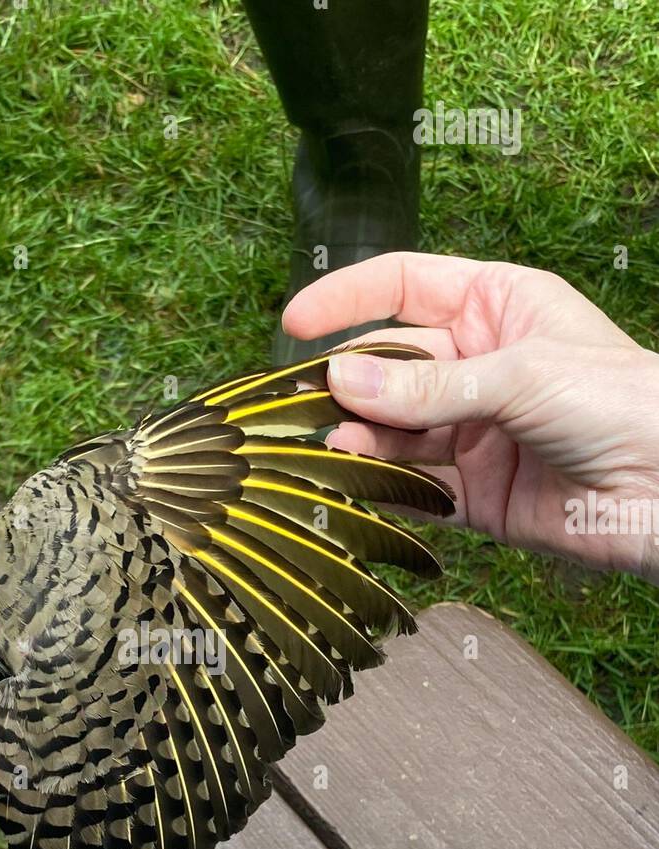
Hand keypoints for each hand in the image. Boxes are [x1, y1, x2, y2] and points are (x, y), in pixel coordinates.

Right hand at [284, 252, 658, 581]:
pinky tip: (358, 484)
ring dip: (361, 438)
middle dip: (348, 382)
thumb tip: (341, 378)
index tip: (295, 322)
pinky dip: (384, 489)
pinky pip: (414, 489)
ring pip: (393, 431)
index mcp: (494, 307)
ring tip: (334, 446)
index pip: (402, 287)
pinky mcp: (474, 493)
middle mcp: (476, 366)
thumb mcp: (520, 375)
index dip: (347, 299)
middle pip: (388, 365)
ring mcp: (472, 431)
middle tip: (303, 402)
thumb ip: (427, 385)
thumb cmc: (622, 401)